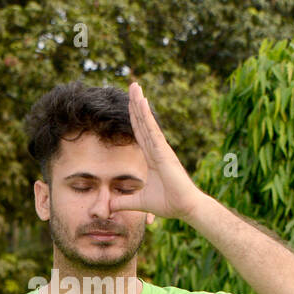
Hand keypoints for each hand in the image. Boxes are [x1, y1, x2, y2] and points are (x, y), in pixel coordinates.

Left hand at [112, 82, 202, 220]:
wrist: (185, 208)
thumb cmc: (169, 203)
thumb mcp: (139, 202)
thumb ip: (124, 202)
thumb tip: (109, 206)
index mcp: (152, 157)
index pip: (140, 133)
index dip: (134, 118)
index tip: (129, 103)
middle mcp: (157, 149)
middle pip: (143, 122)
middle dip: (136, 104)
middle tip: (132, 86)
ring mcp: (161, 149)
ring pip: (147, 122)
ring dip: (140, 103)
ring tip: (134, 86)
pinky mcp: (164, 152)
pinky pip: (152, 130)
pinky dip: (146, 116)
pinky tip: (141, 102)